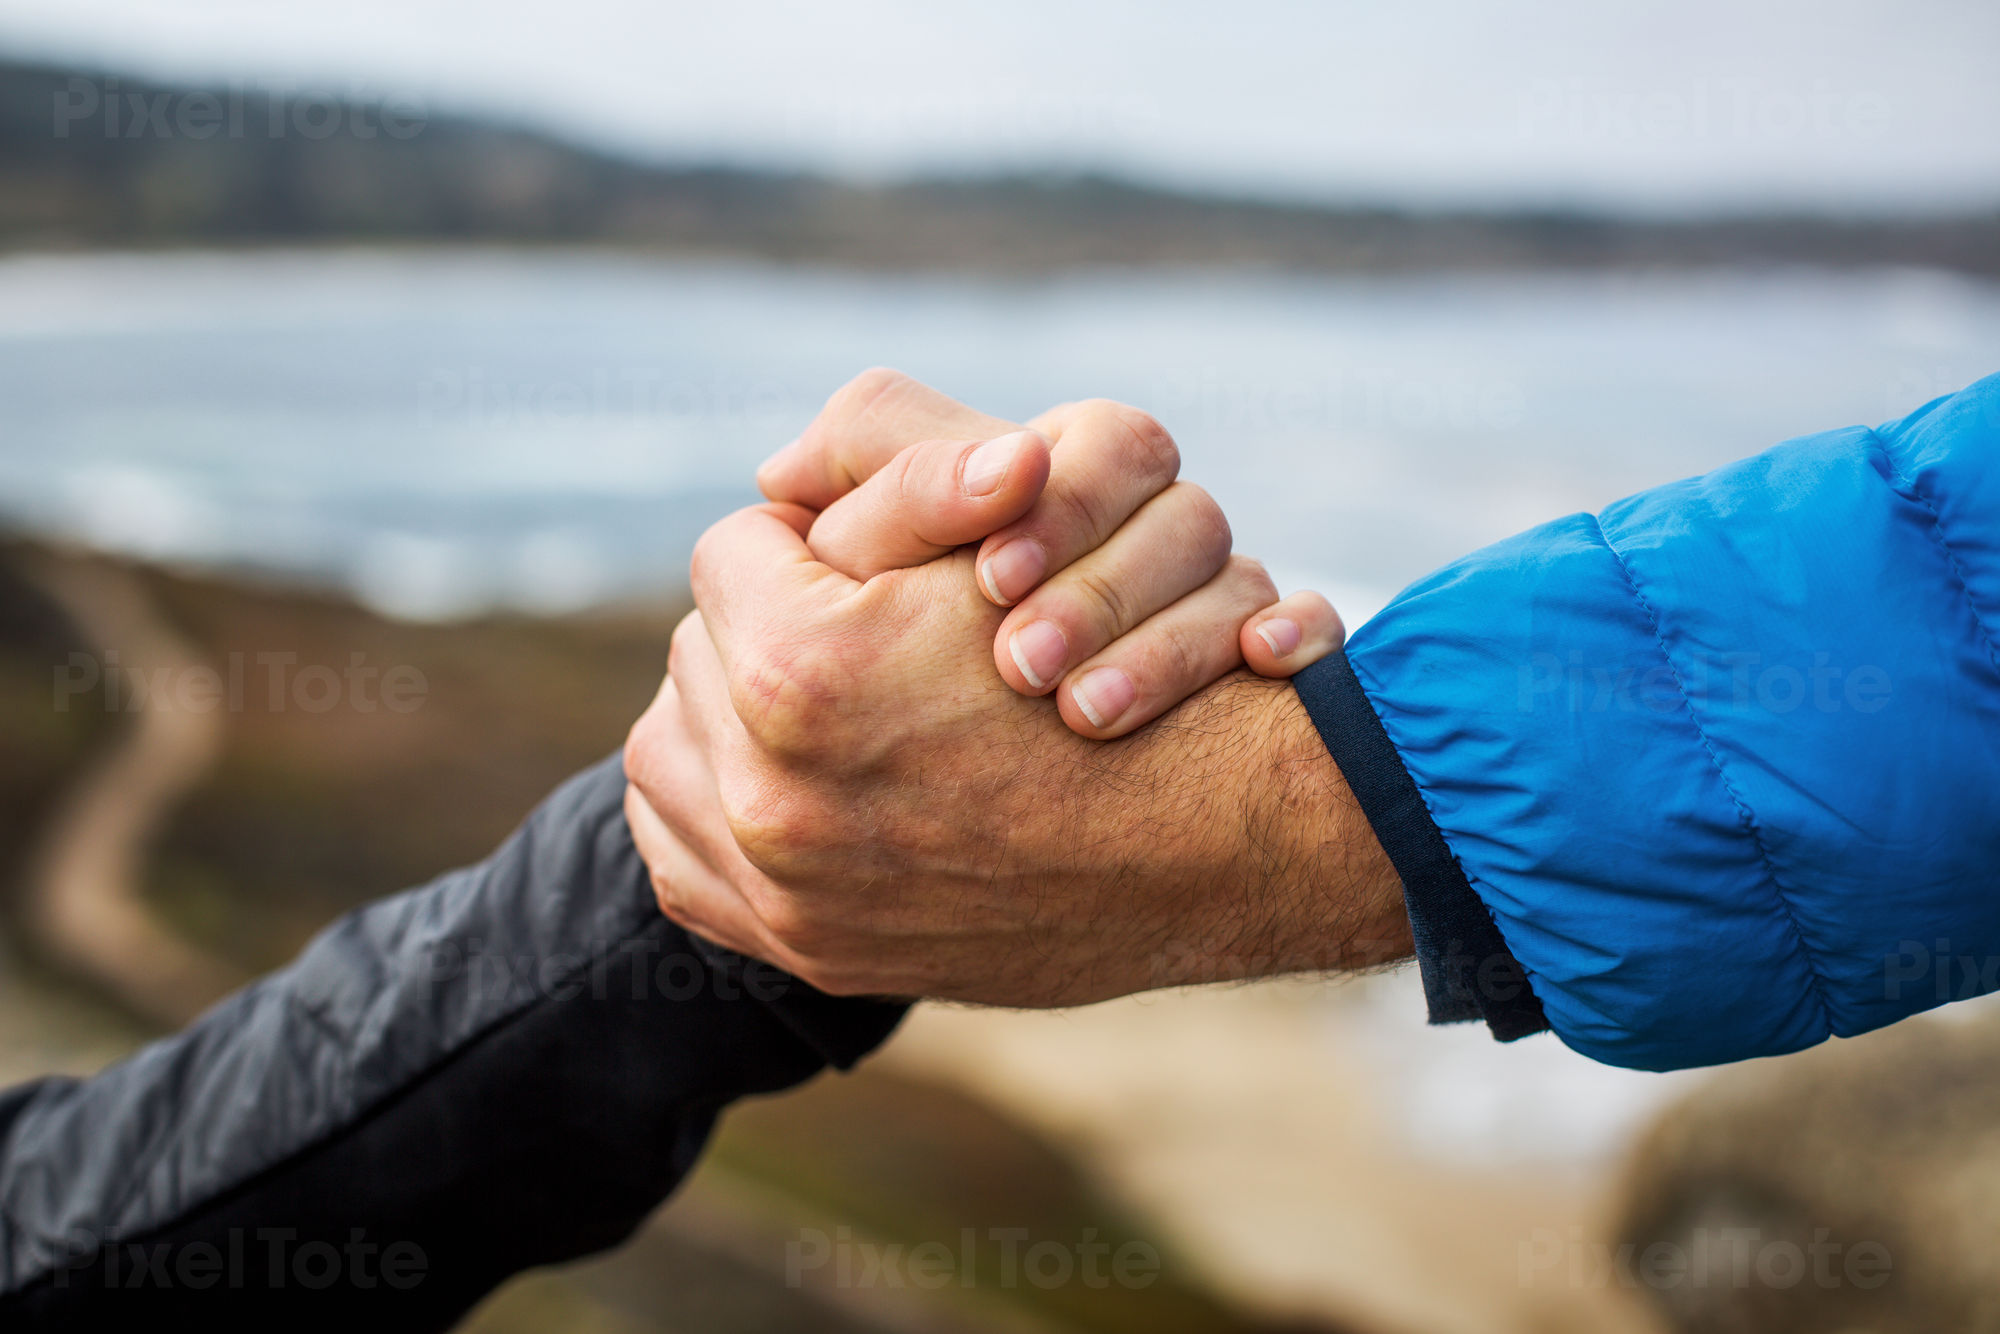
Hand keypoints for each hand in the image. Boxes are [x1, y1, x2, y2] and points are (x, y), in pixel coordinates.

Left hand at [622, 390, 1408, 1004]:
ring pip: (673, 749)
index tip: (857, 556)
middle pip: (696, 650)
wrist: (1205, 848)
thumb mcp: (1009, 527)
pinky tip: (786, 779)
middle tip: (842, 628)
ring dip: (724, 716)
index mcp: (799, 672)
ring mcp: (782, 890)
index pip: (736, 547)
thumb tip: (777, 475)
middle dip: (761, 627)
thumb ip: (885, 473)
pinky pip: (684, 857)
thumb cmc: (1120, 663)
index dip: (806, 539)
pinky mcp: (804, 949)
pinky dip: (720, 810)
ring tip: (811, 702)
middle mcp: (769, 799)